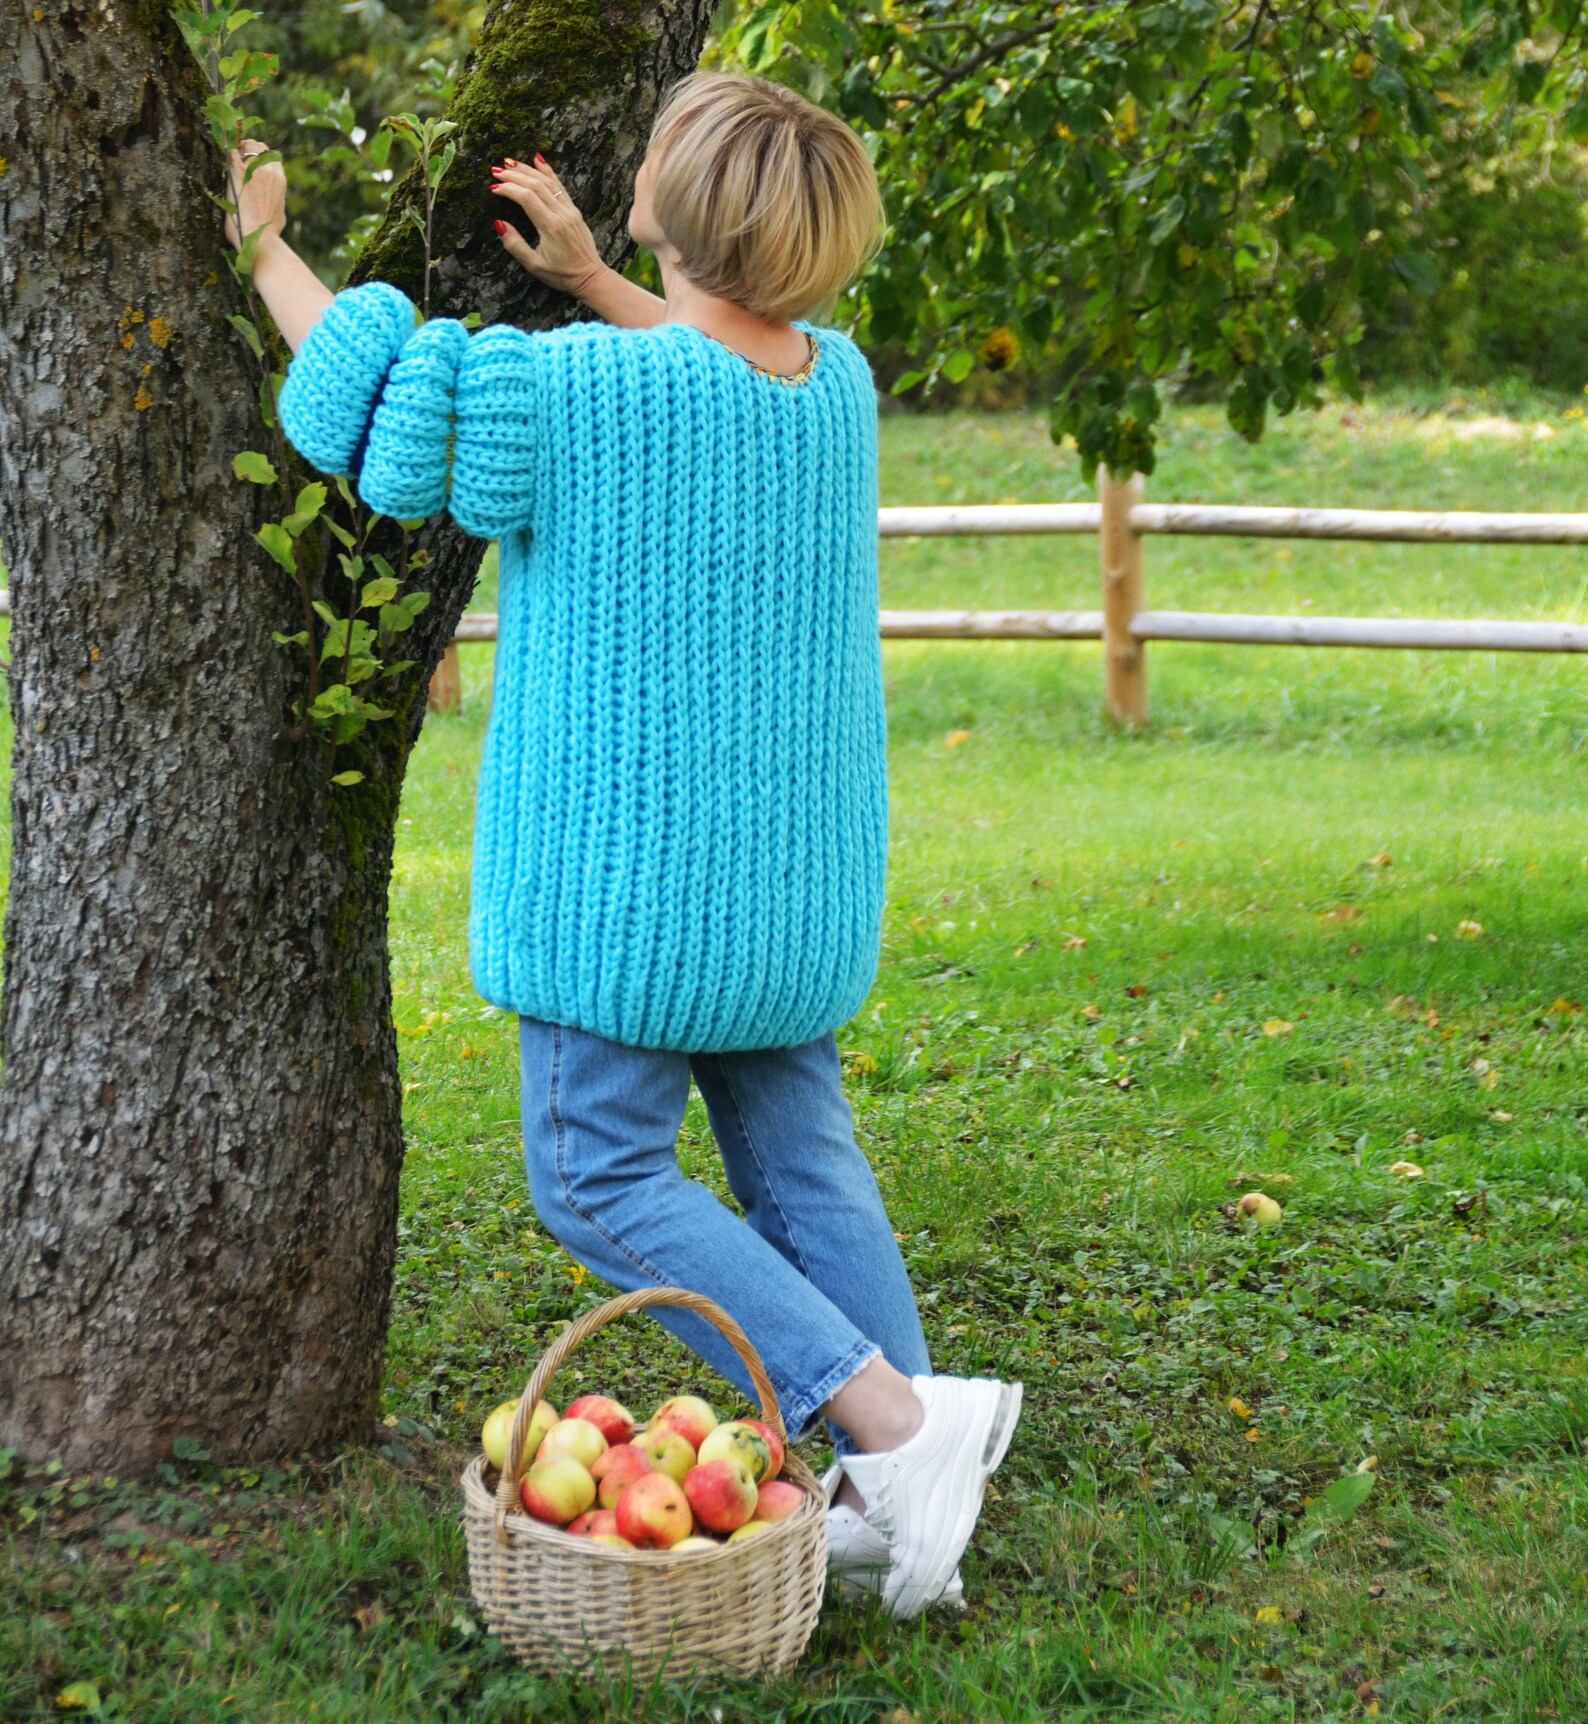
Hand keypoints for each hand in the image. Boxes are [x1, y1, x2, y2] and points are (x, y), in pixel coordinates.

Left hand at [225, 139, 286, 257]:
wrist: (260, 239)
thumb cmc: (268, 234)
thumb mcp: (279, 214)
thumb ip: (275, 201)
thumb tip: (272, 203)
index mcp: (280, 181)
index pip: (271, 156)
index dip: (259, 155)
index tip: (250, 160)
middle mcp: (269, 171)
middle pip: (260, 147)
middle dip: (249, 149)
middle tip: (238, 155)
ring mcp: (254, 170)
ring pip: (247, 145)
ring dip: (238, 149)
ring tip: (230, 157)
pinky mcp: (238, 173)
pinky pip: (231, 152)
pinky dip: (227, 153)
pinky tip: (222, 159)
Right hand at [489, 155, 606, 299]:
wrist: (591, 277)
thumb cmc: (562, 275)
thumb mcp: (534, 266)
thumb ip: (515, 245)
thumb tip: (499, 223)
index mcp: (551, 227)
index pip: (527, 198)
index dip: (509, 189)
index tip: (494, 188)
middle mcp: (561, 214)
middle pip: (536, 185)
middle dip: (514, 175)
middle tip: (496, 170)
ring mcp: (570, 210)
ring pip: (548, 182)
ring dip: (528, 170)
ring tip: (509, 162)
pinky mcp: (574, 210)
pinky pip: (560, 186)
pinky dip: (548, 171)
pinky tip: (538, 160)